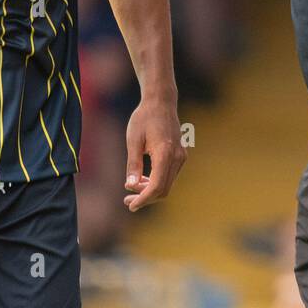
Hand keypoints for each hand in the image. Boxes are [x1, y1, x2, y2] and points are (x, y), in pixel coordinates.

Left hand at [123, 97, 185, 211]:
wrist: (161, 102)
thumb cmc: (144, 118)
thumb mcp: (133, 140)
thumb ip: (133, 164)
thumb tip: (131, 185)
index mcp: (165, 153)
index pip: (157, 186)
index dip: (144, 199)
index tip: (131, 205)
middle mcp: (177, 157)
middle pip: (164, 189)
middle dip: (146, 198)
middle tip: (127, 200)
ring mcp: (181, 157)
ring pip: (167, 184)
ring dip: (151, 191)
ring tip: (132, 190)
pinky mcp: (180, 155)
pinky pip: (169, 176)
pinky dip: (157, 182)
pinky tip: (143, 180)